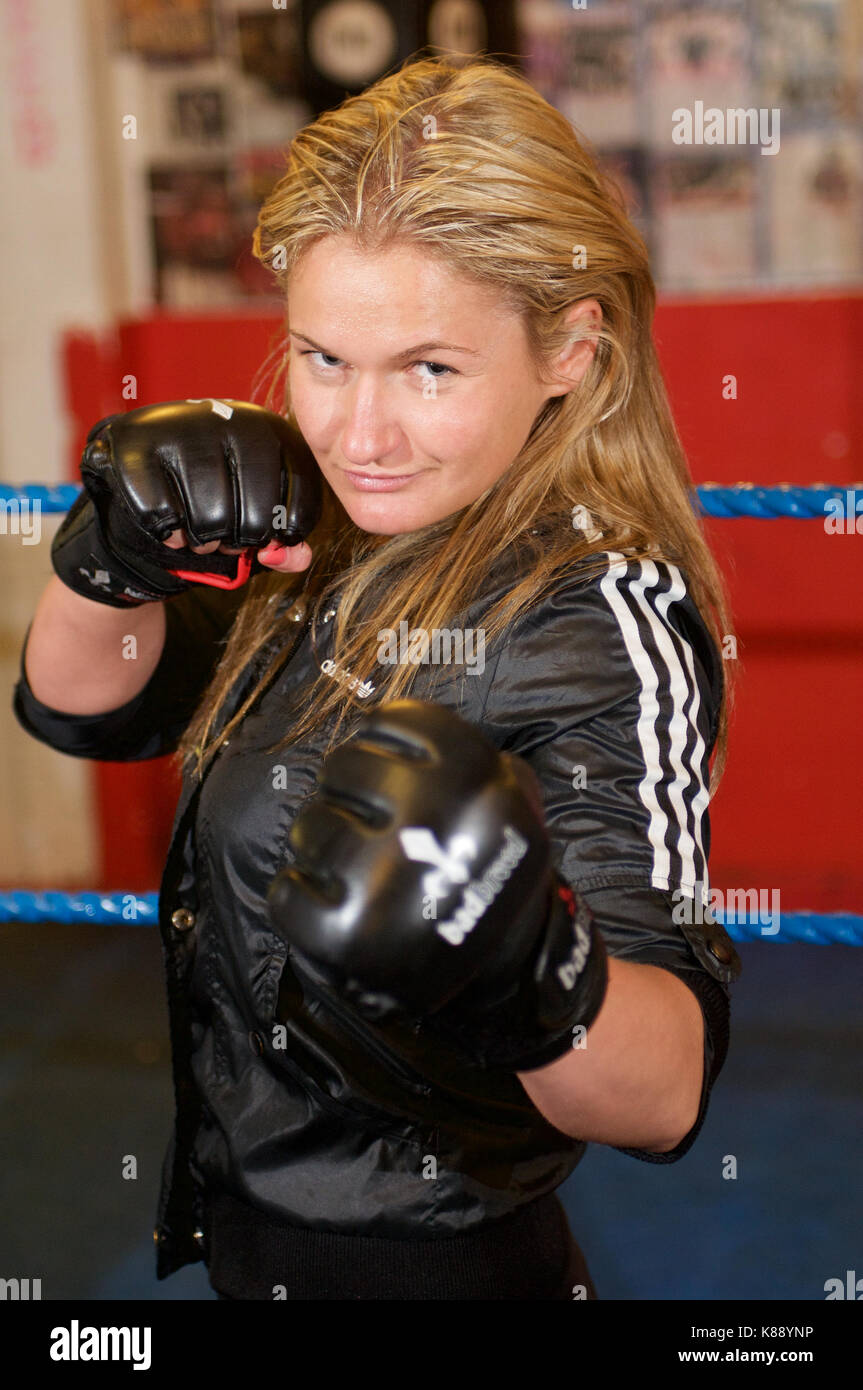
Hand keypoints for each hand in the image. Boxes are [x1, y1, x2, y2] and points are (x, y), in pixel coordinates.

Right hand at [51, 399, 320, 606]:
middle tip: (224, 536)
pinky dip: (166, 534)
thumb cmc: (215, 494)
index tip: (265, 535)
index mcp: (274, 432)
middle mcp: (234, 419)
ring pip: (209, 518)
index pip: (302, 506)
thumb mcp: (260, 516)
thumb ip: (287, 544)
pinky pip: (160, 514)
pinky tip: (168, 525)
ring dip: (201, 542)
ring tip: (197, 531)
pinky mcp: (136, 442)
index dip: (282, 537)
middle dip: (239, 542)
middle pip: (255, 518)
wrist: (149, 467)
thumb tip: (282, 556)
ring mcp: (184, 425)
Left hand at [266, 699, 607, 1070]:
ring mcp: (381, 873)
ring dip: (326, 846)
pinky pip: (288, 891)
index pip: (390, 720)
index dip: (382, 745)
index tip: (392, 771)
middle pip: (342, 767)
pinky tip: (336, 905)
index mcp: (470, 770)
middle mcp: (425, 814)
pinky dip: (302, 898)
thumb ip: (460, 752)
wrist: (514, 960)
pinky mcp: (345, 928)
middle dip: (350, 795)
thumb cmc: (493, 866)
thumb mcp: (511, 792)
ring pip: (310, 826)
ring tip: (359, 871)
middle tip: (374, 828)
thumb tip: (380, 725)